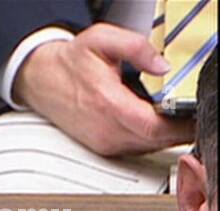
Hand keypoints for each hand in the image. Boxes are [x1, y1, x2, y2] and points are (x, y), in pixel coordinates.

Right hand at [13, 22, 193, 155]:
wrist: (40, 80)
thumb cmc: (68, 63)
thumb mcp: (101, 40)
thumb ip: (136, 47)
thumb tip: (162, 65)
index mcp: (107, 103)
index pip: (154, 127)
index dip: (180, 124)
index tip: (191, 113)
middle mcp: (103, 129)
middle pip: (155, 141)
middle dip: (178, 130)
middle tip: (190, 114)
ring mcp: (101, 142)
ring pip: (147, 148)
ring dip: (165, 136)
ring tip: (176, 117)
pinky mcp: (100, 147)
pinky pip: (136, 149)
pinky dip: (150, 139)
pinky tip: (155, 125)